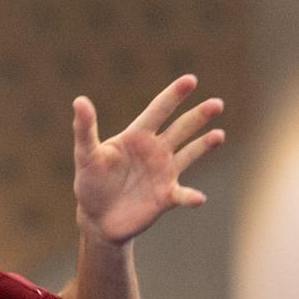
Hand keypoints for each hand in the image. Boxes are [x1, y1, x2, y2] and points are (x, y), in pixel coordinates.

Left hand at [72, 77, 224, 245]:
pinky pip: (183, 195)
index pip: (159, 110)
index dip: (174, 95)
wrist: (98, 219)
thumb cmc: (91, 183)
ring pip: (190, 153)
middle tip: (216, 104)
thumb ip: (85, 129)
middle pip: (181, 128)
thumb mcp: (86, 156)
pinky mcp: (167, 196)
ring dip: (205, 144)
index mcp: (138, 135)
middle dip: (199, 116)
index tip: (190, 80)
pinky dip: (190, 196)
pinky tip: (198, 198)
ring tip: (219, 135)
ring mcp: (164, 172)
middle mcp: (156, 150)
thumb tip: (79, 101)